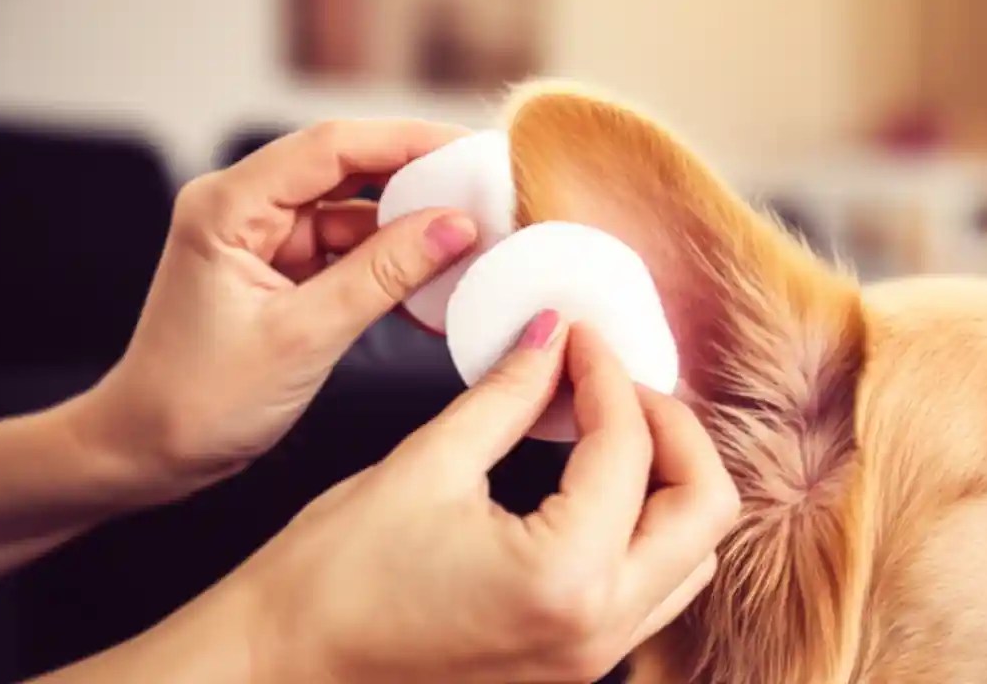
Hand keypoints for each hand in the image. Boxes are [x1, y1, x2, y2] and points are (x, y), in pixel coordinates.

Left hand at [81, 120, 476, 501]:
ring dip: (409, 229)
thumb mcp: (305, 335)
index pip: (332, 146)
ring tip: (473, 243)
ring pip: (353, 213)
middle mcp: (242, 208)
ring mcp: (261, 240)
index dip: (408, 141)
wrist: (149, 451)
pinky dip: (389, 266)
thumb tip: (455, 226)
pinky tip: (435, 281)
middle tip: (487, 193)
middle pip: (347, 170)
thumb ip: (384, 274)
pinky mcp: (279, 272)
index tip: (472, 151)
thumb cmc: (200, 399)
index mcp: (228, 205)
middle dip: (418, 180)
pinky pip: (347, 252)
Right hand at [231, 319, 740, 682]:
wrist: (282, 667)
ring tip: (610, 425)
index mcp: (564, 576)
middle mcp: (598, 628)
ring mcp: (591, 656)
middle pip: (704, 508)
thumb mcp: (426, 465)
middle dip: (670, 426)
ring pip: (691, 554)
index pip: (628, 447)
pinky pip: (652, 588)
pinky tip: (595, 483)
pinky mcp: (573, 662)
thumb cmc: (332, 578)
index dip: (606, 373)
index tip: (576, 336)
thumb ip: (509, 395)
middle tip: (611, 379)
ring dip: (669, 480)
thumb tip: (552, 338)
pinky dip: (646, 526)